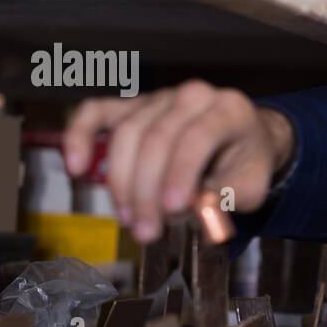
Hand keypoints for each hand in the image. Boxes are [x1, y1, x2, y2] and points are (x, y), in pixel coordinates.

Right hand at [62, 79, 294, 242]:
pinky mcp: (132, 107)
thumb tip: (194, 208)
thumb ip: (225, 196)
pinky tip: (76, 167)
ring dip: (122, 183)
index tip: (171, 211)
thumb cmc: (246, 164)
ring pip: (127, 134)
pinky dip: (79, 135)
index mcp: (228, 110)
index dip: (181, 175)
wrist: (244, 141)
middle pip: (156, 138)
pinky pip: (97, 112)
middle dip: (146, 191)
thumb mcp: (251, 186)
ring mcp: (159, 98)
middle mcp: (191, 95)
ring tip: (131, 220)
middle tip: (147, 231)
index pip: (197, 137)